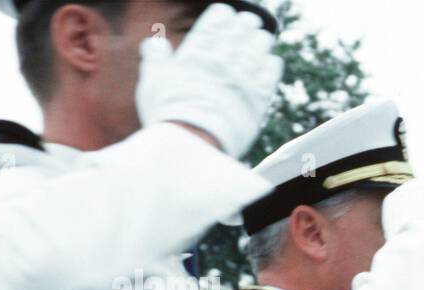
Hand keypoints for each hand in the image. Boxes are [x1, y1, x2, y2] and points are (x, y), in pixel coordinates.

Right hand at [136, 3, 282, 157]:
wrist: (192, 143)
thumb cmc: (167, 116)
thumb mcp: (152, 83)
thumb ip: (155, 60)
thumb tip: (154, 42)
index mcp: (194, 57)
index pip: (210, 28)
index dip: (220, 16)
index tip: (226, 11)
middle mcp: (220, 63)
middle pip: (236, 36)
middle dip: (244, 24)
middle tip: (250, 19)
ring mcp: (241, 80)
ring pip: (256, 50)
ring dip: (260, 40)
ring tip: (263, 35)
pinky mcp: (257, 99)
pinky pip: (270, 75)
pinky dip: (272, 64)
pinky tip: (272, 60)